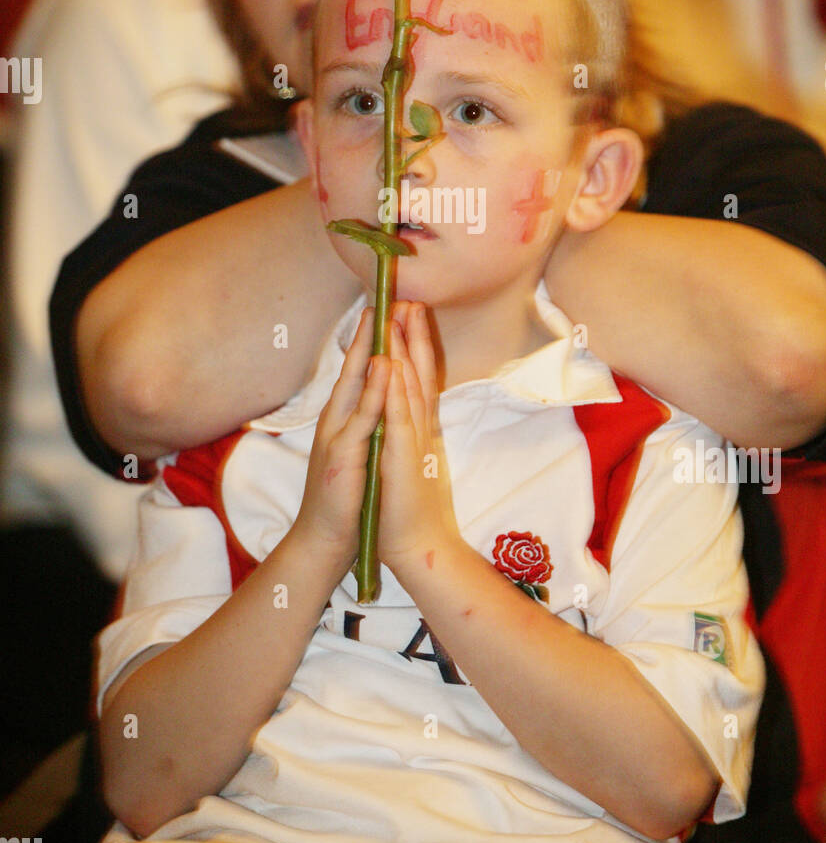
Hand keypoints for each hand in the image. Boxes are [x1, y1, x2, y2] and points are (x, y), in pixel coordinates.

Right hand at [295, 307, 389, 567]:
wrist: (324, 540)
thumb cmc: (345, 499)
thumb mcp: (358, 452)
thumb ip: (365, 424)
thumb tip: (377, 399)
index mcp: (345, 420)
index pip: (360, 372)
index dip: (373, 341)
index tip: (385, 309)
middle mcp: (338, 420)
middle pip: (356, 368)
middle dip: (371, 332)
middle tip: (383, 297)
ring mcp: (339, 435)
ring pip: (358, 383)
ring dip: (373, 349)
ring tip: (384, 316)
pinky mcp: (346, 454)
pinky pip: (365, 415)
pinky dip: (376, 389)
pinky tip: (385, 366)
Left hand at [378, 302, 458, 571]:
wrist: (413, 544)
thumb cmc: (401, 504)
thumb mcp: (401, 455)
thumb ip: (404, 425)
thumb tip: (402, 400)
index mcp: (412, 425)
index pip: (412, 376)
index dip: (410, 344)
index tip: (407, 312)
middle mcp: (415, 425)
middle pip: (416, 370)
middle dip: (413, 334)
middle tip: (412, 298)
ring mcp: (410, 438)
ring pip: (409, 384)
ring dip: (405, 349)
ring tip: (403, 316)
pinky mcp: (401, 455)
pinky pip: (398, 415)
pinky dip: (395, 388)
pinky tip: (391, 364)